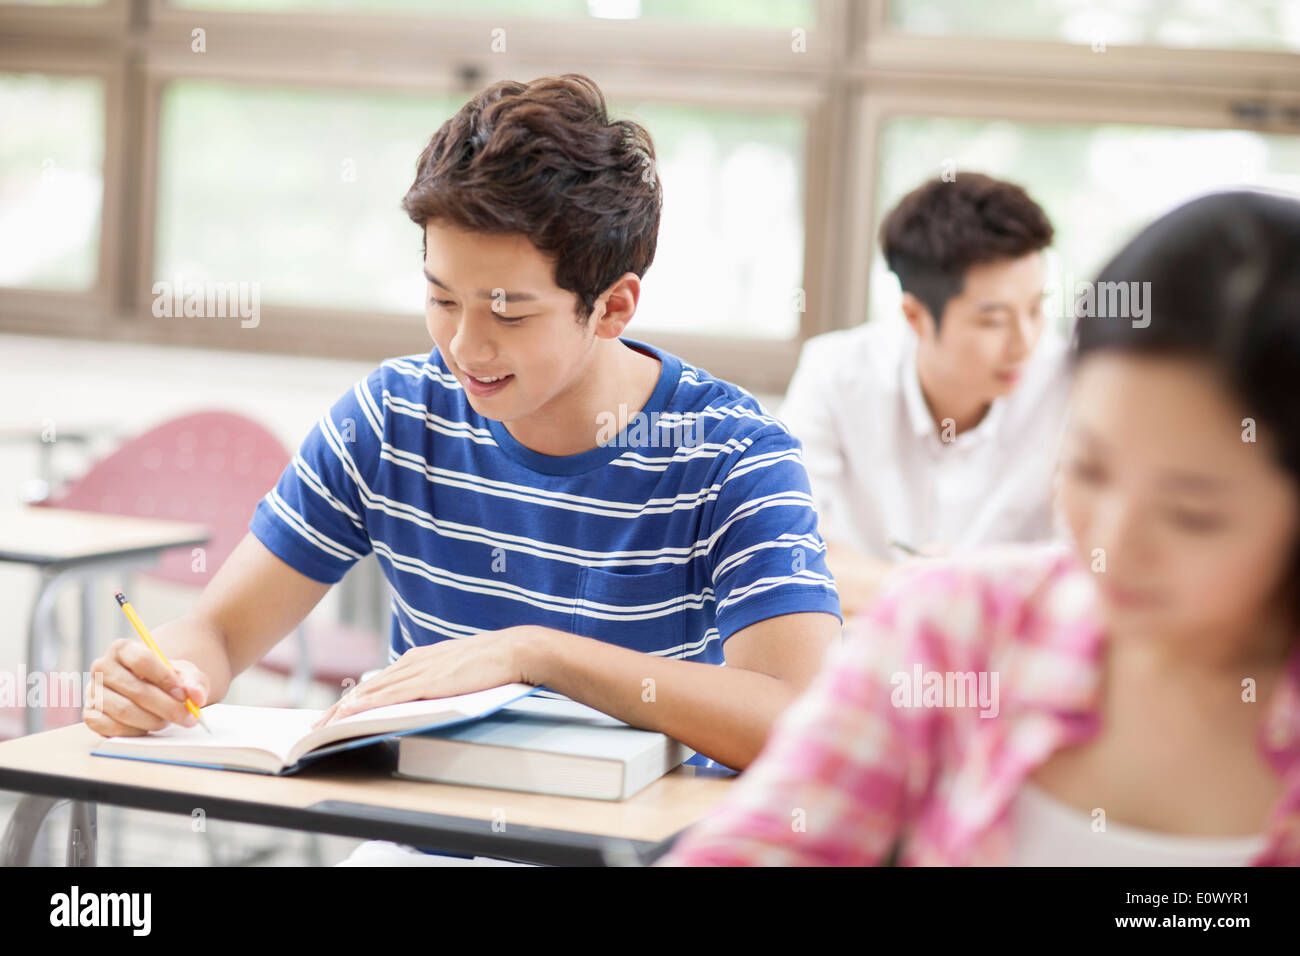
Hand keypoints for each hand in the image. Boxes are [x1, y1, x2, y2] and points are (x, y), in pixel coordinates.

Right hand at [84, 640, 209, 737]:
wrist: (148, 691)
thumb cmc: (166, 680)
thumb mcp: (184, 675)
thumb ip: (193, 682)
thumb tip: (196, 696)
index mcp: (122, 648)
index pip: (142, 660)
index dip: (166, 679)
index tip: (184, 695)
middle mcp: (102, 667)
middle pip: (135, 689)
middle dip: (166, 707)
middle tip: (188, 717)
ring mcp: (93, 692)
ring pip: (124, 710)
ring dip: (152, 720)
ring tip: (168, 721)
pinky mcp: (90, 715)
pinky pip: (112, 727)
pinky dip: (135, 731)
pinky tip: (148, 728)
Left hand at [310, 626, 538, 728]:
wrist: (513, 651)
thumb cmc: (492, 662)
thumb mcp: (456, 668)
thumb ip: (436, 677)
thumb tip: (423, 691)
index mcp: (420, 659)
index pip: (379, 681)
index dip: (355, 698)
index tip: (336, 712)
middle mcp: (414, 663)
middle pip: (368, 687)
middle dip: (339, 707)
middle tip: (316, 724)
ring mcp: (420, 671)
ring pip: (373, 691)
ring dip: (345, 709)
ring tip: (324, 725)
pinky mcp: (429, 681)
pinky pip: (390, 695)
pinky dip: (367, 705)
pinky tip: (352, 713)